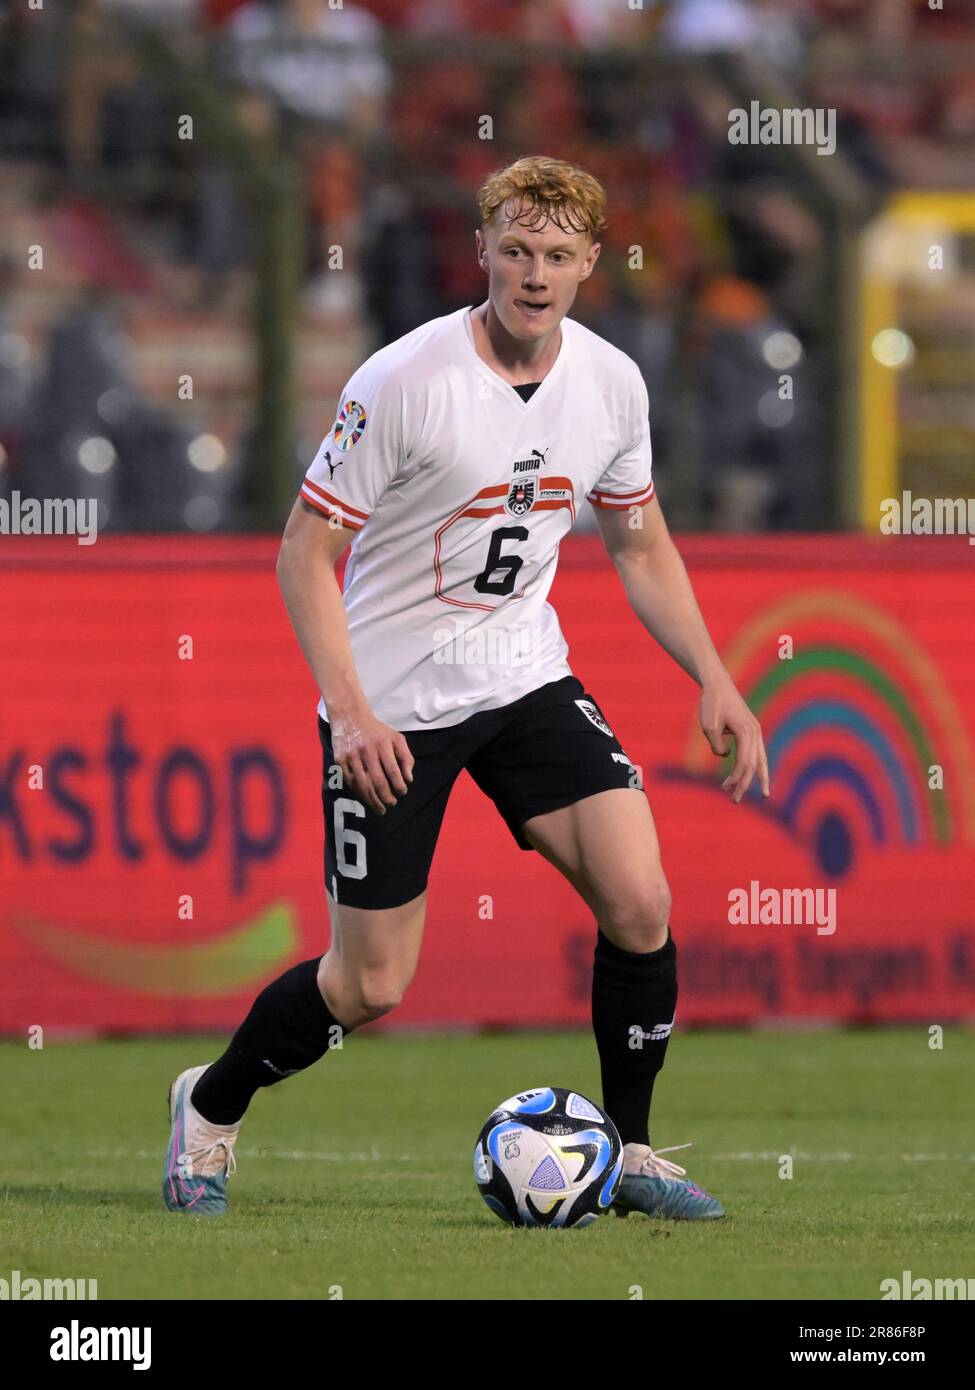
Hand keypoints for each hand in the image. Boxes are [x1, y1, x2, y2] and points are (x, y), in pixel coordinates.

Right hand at [330, 708, 413, 814]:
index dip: (399, 785)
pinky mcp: (340, 760)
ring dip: (373, 800)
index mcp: (382, 744)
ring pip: (363, 784)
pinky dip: (359, 793)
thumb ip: (406, 757)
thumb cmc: (377, 731)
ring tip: (380, 809)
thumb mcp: (396, 738)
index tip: (403, 792)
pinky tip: (367, 798)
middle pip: (377, 780)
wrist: (349, 718)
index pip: (393, 770)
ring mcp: (352, 756)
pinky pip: (351, 782)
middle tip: (392, 804)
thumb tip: (409, 779)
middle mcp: (367, 750)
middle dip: (386, 796)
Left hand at [700, 676, 769, 803]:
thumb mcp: (708, 726)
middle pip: (753, 765)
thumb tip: (725, 756)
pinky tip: (756, 776)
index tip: (725, 787)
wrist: (718, 685)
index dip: (735, 778)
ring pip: (761, 760)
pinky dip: (758, 766)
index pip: (744, 763)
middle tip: (735, 800)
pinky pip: (758, 753)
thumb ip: (717, 745)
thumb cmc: (711, 704)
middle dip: (745, 784)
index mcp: (746, 732)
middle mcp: (755, 733)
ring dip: (760, 778)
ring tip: (765, 795)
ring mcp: (755, 731)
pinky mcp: (752, 730)